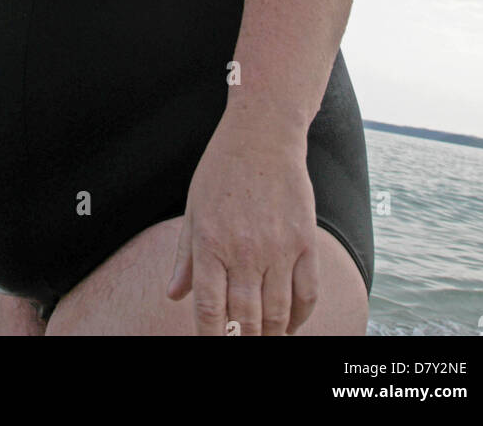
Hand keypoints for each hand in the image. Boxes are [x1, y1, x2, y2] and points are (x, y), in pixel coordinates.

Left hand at [166, 119, 318, 335]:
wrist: (263, 135)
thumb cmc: (222, 170)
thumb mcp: (194, 209)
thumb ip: (185, 257)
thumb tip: (174, 295)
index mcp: (211, 243)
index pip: (209, 310)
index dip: (210, 338)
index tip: (212, 346)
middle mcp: (245, 251)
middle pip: (244, 318)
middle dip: (240, 341)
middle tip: (239, 344)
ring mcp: (279, 249)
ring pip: (276, 313)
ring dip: (269, 335)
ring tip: (262, 340)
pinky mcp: (305, 242)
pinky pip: (308, 294)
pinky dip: (299, 318)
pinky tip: (289, 325)